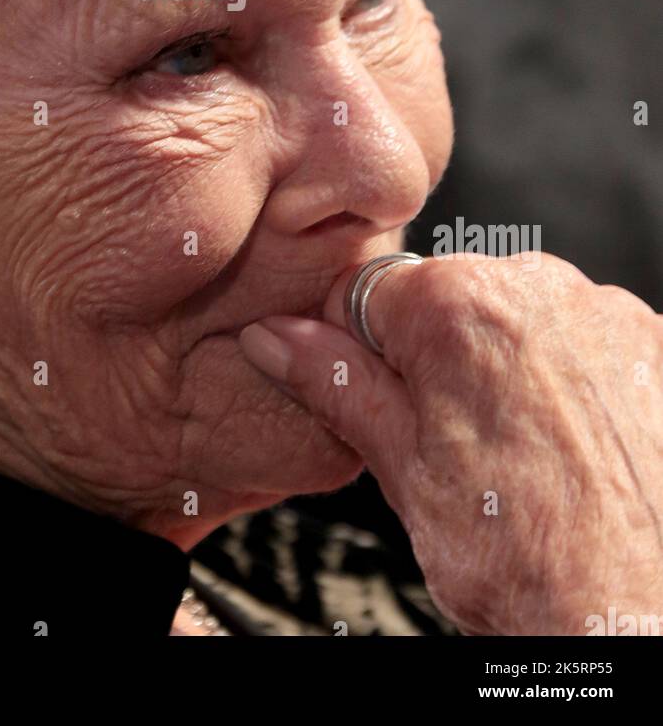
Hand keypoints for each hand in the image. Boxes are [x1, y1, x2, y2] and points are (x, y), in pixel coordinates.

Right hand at [239, 252, 662, 634]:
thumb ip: (336, 386)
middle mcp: (535, 285)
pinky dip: (572, 382)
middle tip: (451, 446)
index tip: (376, 398)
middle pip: (448, 300)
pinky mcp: (652, 342)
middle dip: (437, 360)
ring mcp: (604, 311)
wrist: (642, 618)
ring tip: (520, 456)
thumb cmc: (530, 561)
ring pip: (517, 321)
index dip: (358, 350)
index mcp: (455, 303)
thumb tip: (276, 340)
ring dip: (506, 369)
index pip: (366, 291)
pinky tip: (572, 449)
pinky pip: (585, 341)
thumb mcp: (403, 470)